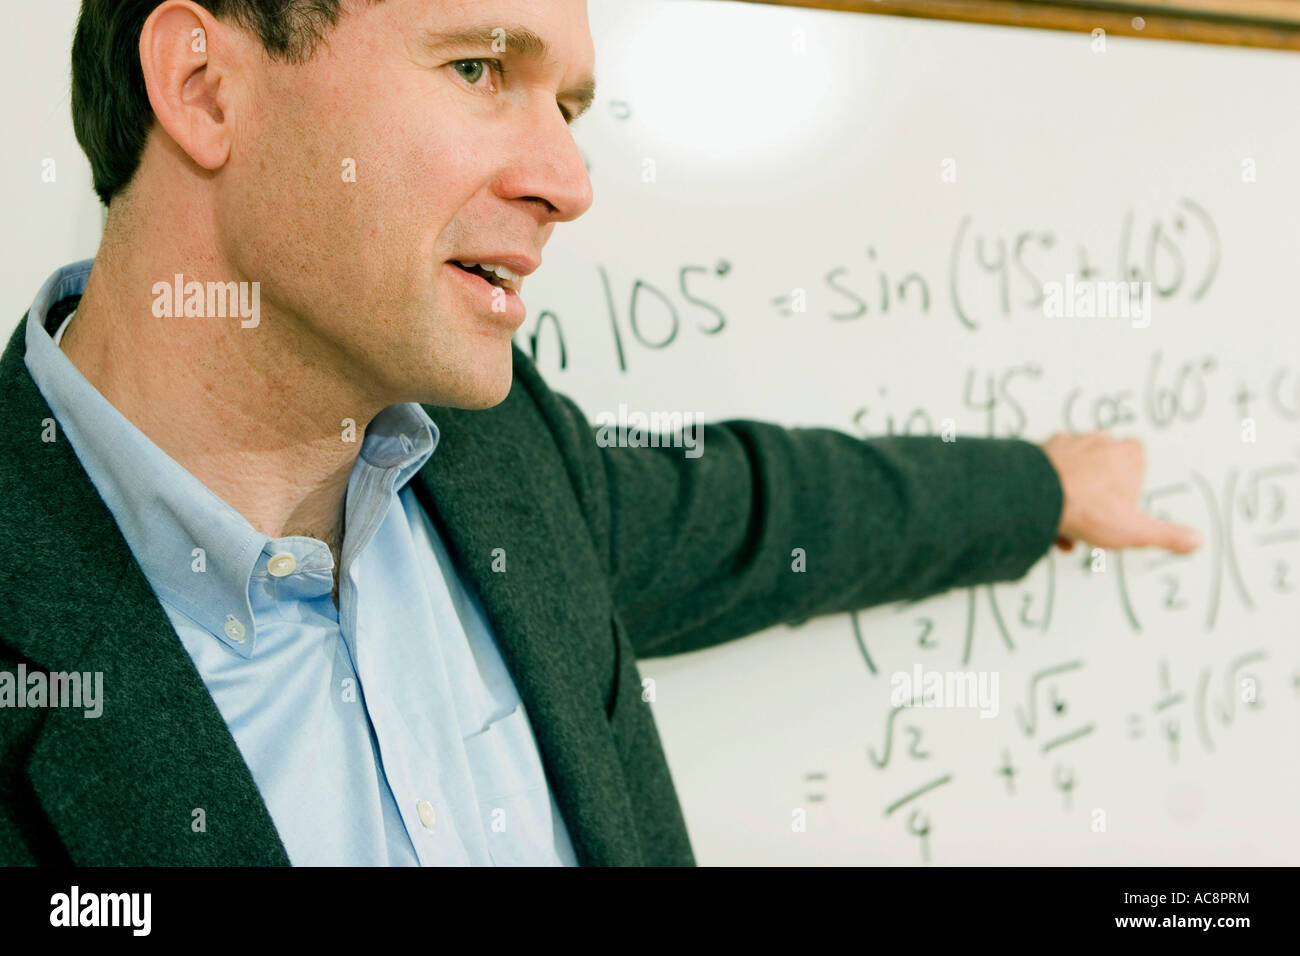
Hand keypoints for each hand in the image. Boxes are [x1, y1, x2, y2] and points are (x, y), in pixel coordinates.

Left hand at [1039, 430, 1200, 553]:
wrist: (1037, 497)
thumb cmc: (1089, 509)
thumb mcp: (1137, 530)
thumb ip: (1169, 535)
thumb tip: (1196, 540)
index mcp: (1129, 454)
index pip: (1138, 467)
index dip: (1129, 495)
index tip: (1119, 513)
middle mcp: (1100, 440)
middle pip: (1105, 474)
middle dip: (1098, 501)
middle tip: (1090, 525)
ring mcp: (1069, 442)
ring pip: (1076, 474)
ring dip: (1073, 499)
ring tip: (1066, 528)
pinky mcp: (1042, 449)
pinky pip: (1050, 472)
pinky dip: (1050, 492)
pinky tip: (1046, 517)